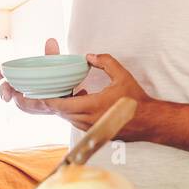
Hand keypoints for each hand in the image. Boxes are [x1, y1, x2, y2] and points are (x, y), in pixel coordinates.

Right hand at [0, 37, 69, 115]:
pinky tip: (32, 105)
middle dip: (3, 91)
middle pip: (7, 87)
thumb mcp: (54, 63)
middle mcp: (21, 84)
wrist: (70, 86)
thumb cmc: (58, 72)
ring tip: (18, 101)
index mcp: (22, 72)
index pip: (5, 71)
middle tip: (6, 96)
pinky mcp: (34, 105)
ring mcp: (26, 95)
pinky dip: (27, 106)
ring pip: (16, 98)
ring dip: (15, 100)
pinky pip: (27, 107)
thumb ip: (52, 54)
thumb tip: (51, 41)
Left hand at [35, 52, 153, 134]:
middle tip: (47, 91)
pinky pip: (77, 121)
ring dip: (64, 106)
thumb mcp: (122, 75)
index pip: (61, 106)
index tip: (39, 92)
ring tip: (67, 91)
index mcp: (92, 107)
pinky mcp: (95, 131)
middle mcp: (89, 120)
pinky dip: (74, 111)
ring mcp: (91, 128)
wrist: (149, 121)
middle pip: (61, 112)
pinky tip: (82, 98)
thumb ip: (105, 62)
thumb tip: (89, 56)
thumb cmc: (135, 100)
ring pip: (68, 118)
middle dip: (53, 101)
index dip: (48, 99)